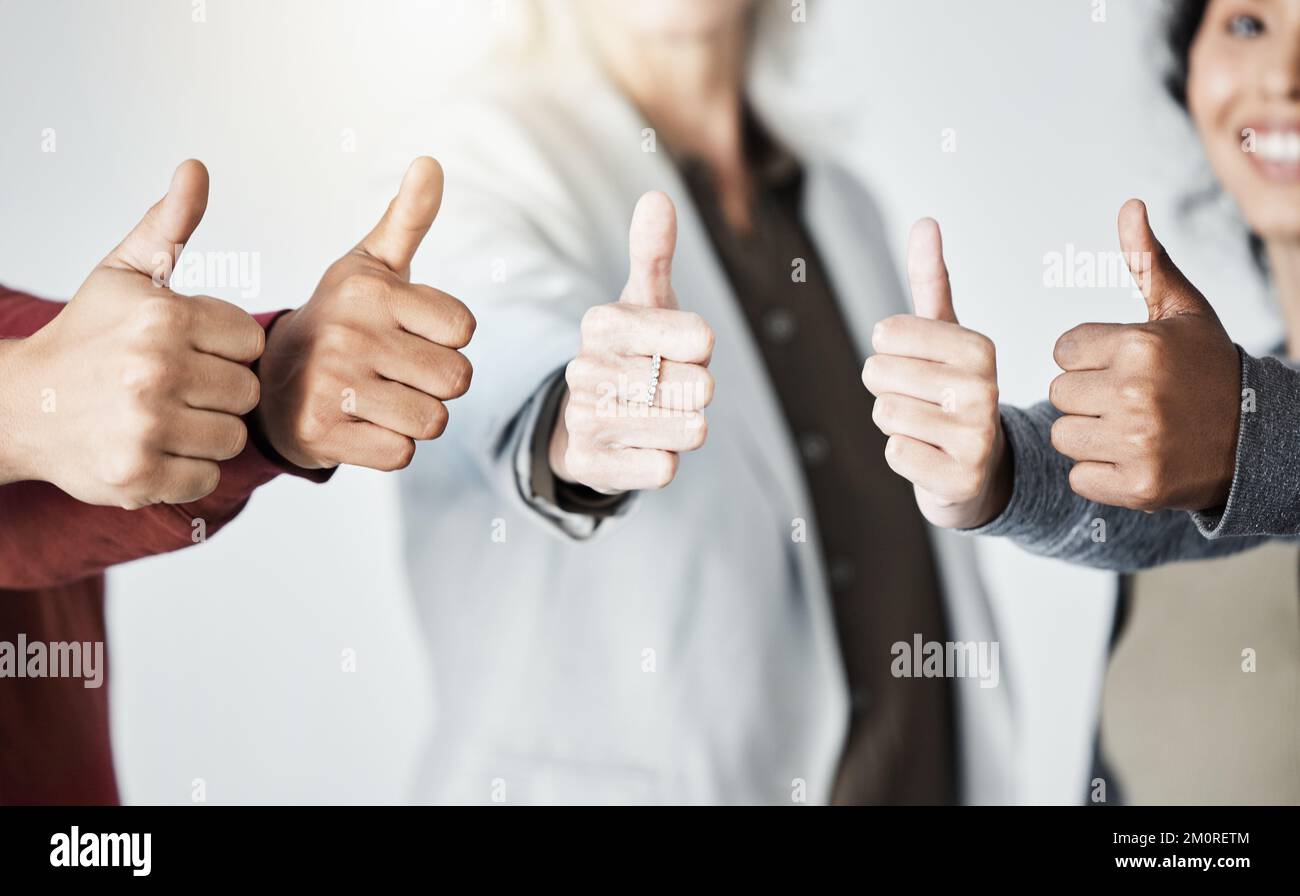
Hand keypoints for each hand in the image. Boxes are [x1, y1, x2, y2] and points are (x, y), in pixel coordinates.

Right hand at [0, 160, 264, 508]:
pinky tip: (152, 447)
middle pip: (246, 392)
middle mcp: (155, 370)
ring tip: (162, 416)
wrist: (22, 406)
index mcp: (163, 318)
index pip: (249, 341)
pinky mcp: (139, 476)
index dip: (223, 347)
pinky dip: (185, 469)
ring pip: (232, 437)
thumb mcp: (125, 274)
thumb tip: (195, 168)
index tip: (186, 348)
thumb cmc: (86, 337)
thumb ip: (169, 225)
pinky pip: (207, 477)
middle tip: (172, 385)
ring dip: (204, 432)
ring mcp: (146, 427)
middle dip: (216, 390)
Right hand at [255, 157, 475, 470]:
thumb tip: (432, 162)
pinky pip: (402, 454)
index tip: (410, 332)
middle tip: (396, 371)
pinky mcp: (323, 435)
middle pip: (456, 380)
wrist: (268, 380)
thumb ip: (408, 218)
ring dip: (416, 417)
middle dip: (436, 382)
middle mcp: (348, 335)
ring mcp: (332, 387)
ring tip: (379, 397)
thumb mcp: (370, 265)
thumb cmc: (339, 319)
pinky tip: (362, 425)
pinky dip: (390, 446)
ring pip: (433, 421)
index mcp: (369, 291)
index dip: (447, 338)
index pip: (465, 330)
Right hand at [550, 191, 714, 492]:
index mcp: (602, 323)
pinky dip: (666, 460)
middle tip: (671, 386)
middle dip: (697, 391)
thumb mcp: (645, 300)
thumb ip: (654, 251)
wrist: (586, 419)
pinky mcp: (589, 465)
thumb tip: (656, 196)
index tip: (686, 347)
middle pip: (697, 388)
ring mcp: (585, 420)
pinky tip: (643, 445)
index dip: (703, 348)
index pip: (700, 339)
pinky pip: (663, 469)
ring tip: (660, 414)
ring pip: (685, 430)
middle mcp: (585, 369)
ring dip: (686, 426)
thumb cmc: (632, 352)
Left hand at [863, 218, 1009, 528]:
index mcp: (979, 348)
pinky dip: (902, 456)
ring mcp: (976, 438)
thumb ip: (932, 280)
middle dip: (886, 388)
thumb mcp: (944, 335)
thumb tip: (926, 223)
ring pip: (884, 413)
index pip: (886, 334)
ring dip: (894, 423)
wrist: (978, 470)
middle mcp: (985, 390)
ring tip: (926, 426)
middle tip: (919, 400)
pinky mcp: (960, 479)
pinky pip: (894, 454)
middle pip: (878, 374)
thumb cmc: (951, 394)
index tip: (915, 364)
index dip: (886, 351)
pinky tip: (930, 456)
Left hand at [1048, 199, 1239, 511]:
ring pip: (1063, 435)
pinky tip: (1133, 457)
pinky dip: (1099, 473)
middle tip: (1128, 398)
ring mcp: (1137, 443)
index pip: (1062, 349)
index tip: (1123, 363)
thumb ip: (1147, 261)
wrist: (1255, 437)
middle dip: (1086, 394)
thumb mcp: (1183, 310)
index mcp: (1139, 345)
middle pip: (1058, 393)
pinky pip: (1078, 476)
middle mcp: (1135, 393)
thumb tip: (1129, 206)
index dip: (1088, 356)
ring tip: (1130, 427)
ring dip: (1088, 434)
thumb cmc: (1207, 366)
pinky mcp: (1137, 486)